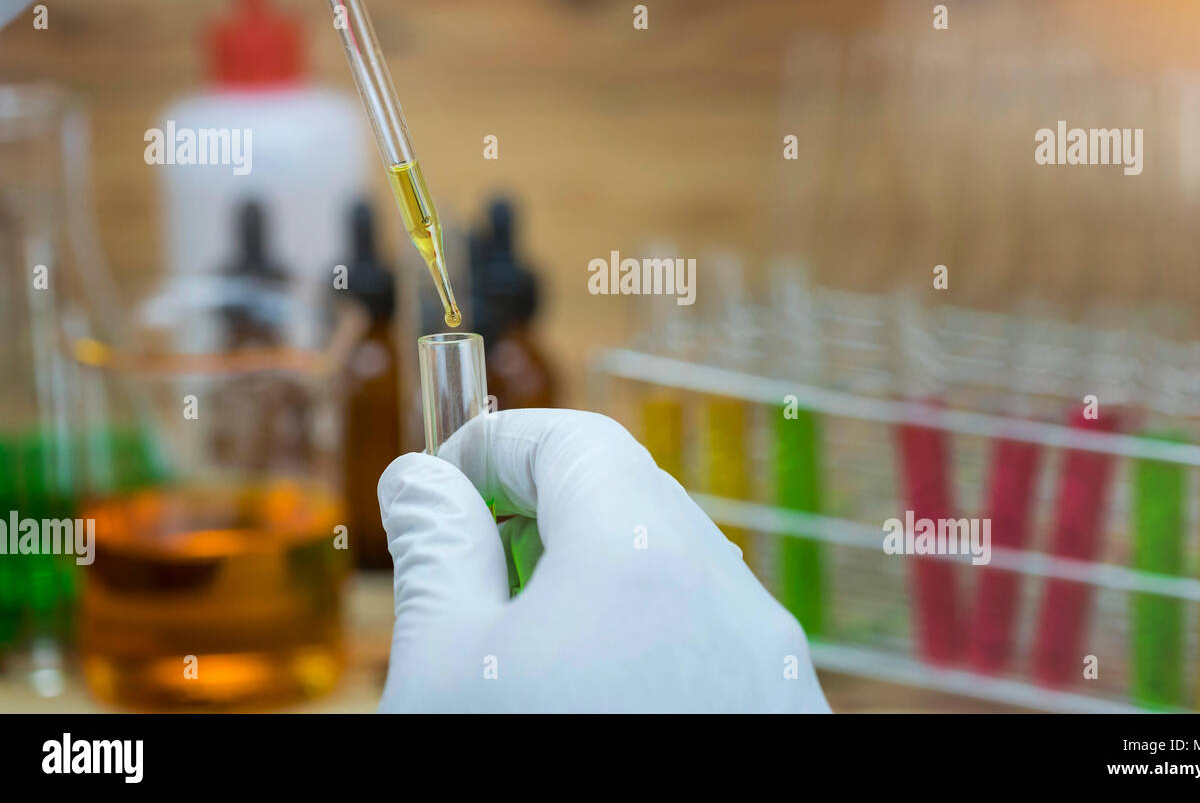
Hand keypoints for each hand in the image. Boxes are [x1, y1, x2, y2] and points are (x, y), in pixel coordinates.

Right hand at [376, 408, 830, 712]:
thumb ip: (433, 553)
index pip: (572, 438)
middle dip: (538, 512)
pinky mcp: (780, 712)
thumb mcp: (446, 669)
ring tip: (521, 650)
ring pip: (669, 568)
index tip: (437, 483)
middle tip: (466, 569)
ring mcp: (767, 658)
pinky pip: (707, 636)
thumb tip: (419, 482)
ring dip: (589, 577)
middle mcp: (728, 590)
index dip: (494, 445)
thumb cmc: (531, 762)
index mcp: (643, 550)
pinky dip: (643, 635)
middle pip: (627, 495)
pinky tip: (591, 699)